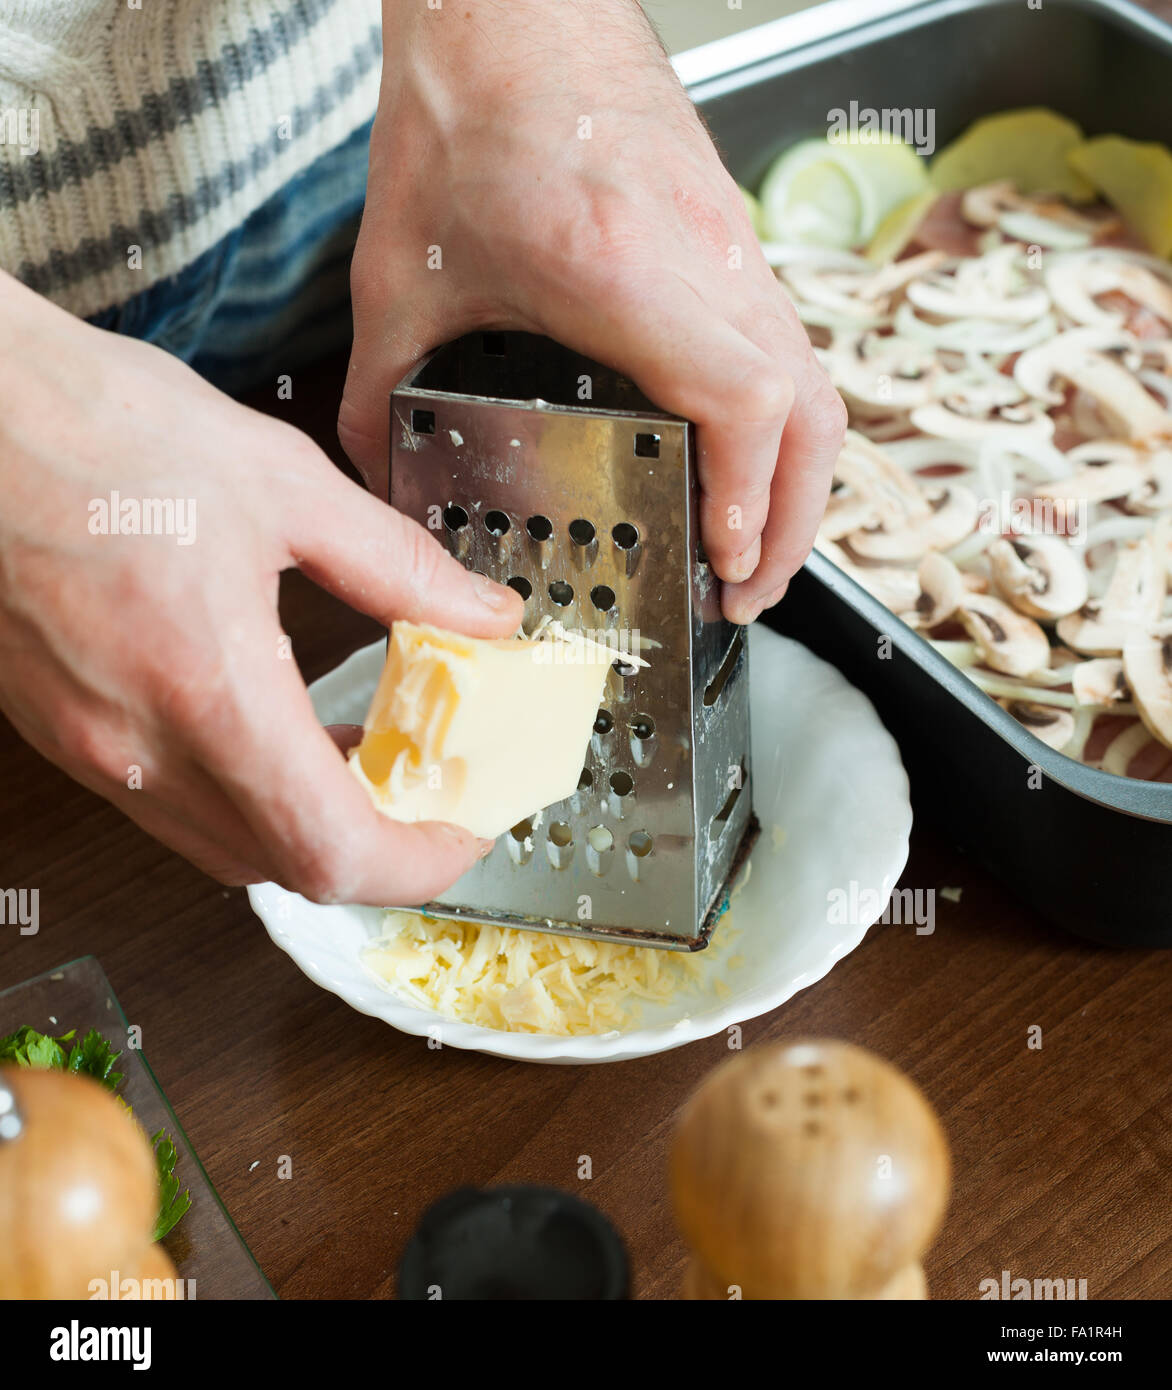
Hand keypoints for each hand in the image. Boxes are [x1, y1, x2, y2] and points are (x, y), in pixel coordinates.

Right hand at [0, 272, 522, 903]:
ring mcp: (94, 752)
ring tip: (372, 752)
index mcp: (208, 690)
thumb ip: (399, 567)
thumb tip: (482, 615)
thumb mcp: (283, 483)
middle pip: (288, 869)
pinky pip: (176, 808)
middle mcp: (140, 750)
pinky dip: (250, 795)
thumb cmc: (95, 429)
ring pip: (230, 848)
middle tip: (435, 785)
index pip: (334, 852)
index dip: (422, 862)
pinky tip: (284, 726)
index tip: (470, 828)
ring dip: (313, 823)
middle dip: (381, 844)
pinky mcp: (66, 733)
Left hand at [340, 0, 846, 622]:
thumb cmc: (465, 112)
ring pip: (814, 381)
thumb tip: (377, 470)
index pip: (746, 403)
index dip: (748, 499)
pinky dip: (779, 423)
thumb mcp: (399, 275)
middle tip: (744, 590)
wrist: (510, 5)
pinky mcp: (730, 233)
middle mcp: (704, 259)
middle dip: (790, 521)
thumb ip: (377, 391)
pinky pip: (785, 346)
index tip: (720, 561)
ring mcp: (731, 243)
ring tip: (749, 545)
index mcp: (625, 274)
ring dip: (796, 479)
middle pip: (811, 412)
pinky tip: (735, 458)